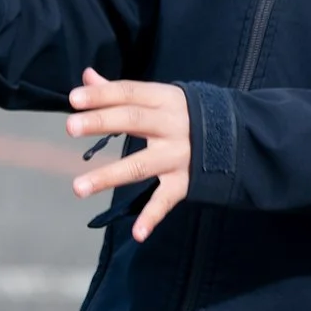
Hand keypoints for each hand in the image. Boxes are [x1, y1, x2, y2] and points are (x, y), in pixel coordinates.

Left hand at [67, 69, 190, 240]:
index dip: (101, 95)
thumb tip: (87, 77)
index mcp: (163, 100)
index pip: (129, 93)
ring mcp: (178, 155)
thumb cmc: (186, 114)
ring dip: (109, 176)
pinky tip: (136, 233)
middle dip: (101, 122)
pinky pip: (166, 200)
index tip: (73, 98)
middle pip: (133, 122)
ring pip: (140, 165)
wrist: (240, 137)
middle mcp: (171, 126)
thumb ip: (122, 91)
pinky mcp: (185, 181)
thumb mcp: (160, 97)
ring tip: (78, 188)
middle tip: (70, 126)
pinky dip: (152, 217)